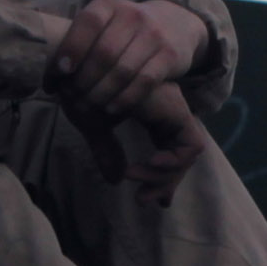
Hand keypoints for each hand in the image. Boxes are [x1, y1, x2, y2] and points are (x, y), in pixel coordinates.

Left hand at [48, 0, 209, 114]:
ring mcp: (154, 35)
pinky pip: (144, 81)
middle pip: (104, 52)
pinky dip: (125, 99)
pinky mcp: (170, 56)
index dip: (72, 47)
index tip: (61, 72)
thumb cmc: (125, 31)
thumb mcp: (104, 23)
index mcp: (109, 5)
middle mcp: (133, 16)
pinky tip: (111, 109)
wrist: (173, 24)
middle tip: (73, 98)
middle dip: (84, 79)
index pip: (88, 23)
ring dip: (102, 93)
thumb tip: (48, 78)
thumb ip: (80, 41)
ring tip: (89, 106)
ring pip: (123, 70)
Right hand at [60, 76, 210, 207]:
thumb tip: (115, 181)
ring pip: (188, 156)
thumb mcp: (93, 126)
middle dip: (165, 184)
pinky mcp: (176, 111)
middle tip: (142, 200)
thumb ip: (108, 152)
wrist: (75, 66)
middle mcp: (166, 112)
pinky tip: (151, 164)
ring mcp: (173, 110)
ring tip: (135, 179)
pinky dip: (175, 162)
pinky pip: (191, 147)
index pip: (169, 154)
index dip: (162, 179)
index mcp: (151, 114)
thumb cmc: (78, 88)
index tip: (141, 195)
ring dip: (166, 177)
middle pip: (181, 159)